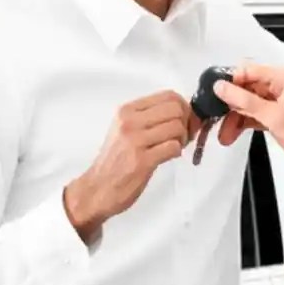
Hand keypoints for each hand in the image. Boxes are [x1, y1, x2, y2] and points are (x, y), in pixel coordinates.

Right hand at [64, 90, 191, 238]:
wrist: (97, 189)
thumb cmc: (114, 161)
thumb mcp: (126, 130)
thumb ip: (150, 118)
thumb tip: (185, 113)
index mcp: (127, 111)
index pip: (168, 96)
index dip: (184, 108)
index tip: (185, 120)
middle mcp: (129, 122)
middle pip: (175, 109)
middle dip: (186, 123)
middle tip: (183, 136)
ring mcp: (135, 141)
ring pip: (177, 127)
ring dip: (182, 139)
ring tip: (173, 147)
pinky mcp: (142, 161)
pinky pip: (173, 147)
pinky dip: (177, 152)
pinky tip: (168, 157)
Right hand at [212, 64, 283, 167]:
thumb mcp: (274, 115)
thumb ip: (245, 101)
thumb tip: (221, 87)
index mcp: (281, 77)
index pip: (248, 70)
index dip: (230, 82)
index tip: (215, 96)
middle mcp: (278, 85)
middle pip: (245, 88)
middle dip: (229, 104)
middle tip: (215, 118)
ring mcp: (276, 101)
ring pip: (247, 104)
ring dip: (234, 118)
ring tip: (224, 135)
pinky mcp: (275, 116)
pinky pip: (254, 115)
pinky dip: (243, 124)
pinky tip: (231, 134)